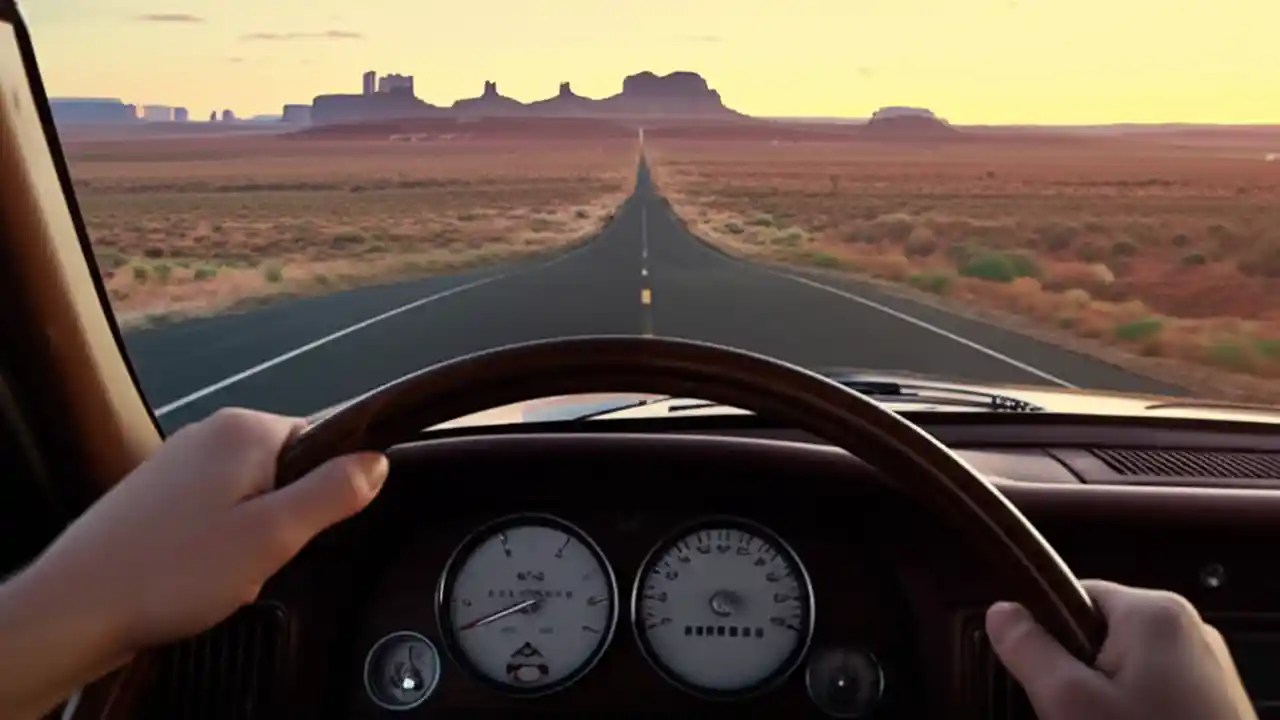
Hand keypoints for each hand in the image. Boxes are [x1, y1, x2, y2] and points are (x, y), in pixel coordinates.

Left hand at [0, 408, 387, 718]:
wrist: (76, 607)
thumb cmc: (179, 570)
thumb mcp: (274, 536)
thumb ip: (333, 493)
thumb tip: (378, 460)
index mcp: (245, 428)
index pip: (322, 441)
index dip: (324, 492)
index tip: (302, 533)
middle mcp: (211, 430)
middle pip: (286, 468)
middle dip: (284, 518)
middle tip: (260, 558)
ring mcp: (179, 458)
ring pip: (250, 493)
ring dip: (251, 533)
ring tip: (224, 570)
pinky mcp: (156, 489)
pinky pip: (215, 507)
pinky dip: (217, 540)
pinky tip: (197, 570)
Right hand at [987, 580, 1256, 719]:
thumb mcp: (1070, 704)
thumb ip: (1029, 651)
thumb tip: (1001, 612)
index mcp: (1153, 611)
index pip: (1074, 595)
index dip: (1048, 636)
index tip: (1046, 680)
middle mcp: (1188, 627)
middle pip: (1099, 632)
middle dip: (1079, 673)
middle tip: (1078, 717)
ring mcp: (1206, 666)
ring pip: (1126, 666)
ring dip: (1107, 697)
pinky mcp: (1213, 699)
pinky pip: (1155, 689)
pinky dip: (1136, 712)